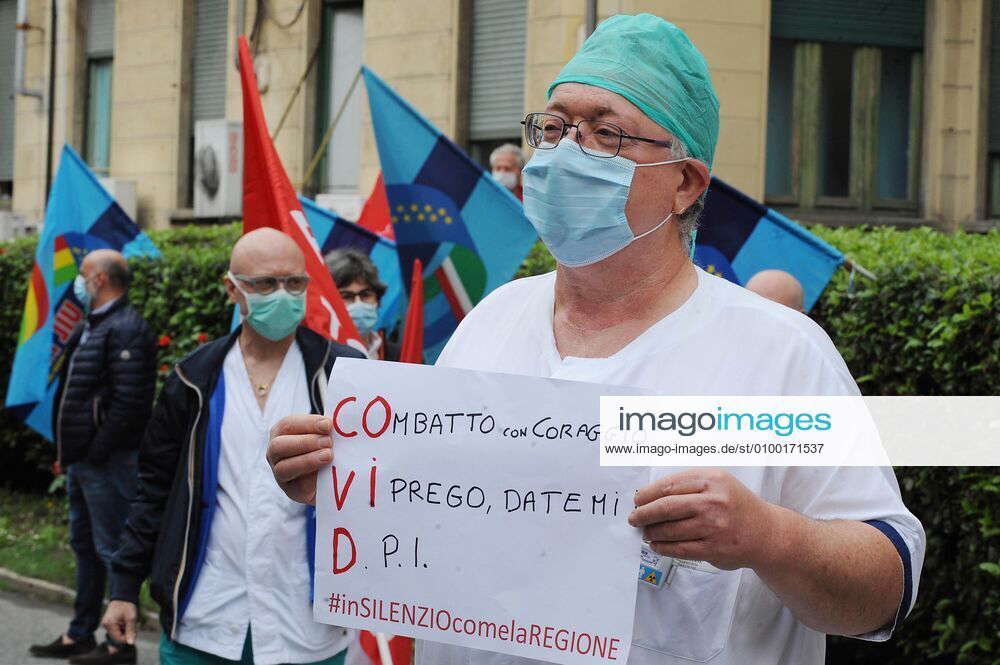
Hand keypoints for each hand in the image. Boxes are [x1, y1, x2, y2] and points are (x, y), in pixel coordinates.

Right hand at [102, 600, 137, 644]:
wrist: (123, 596)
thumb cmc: (127, 606)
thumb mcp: (131, 618)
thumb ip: (131, 631)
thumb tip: (131, 643)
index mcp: (109, 624)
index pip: (118, 638)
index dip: (127, 637)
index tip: (134, 631)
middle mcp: (105, 625)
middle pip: (116, 637)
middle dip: (125, 634)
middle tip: (132, 625)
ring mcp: (105, 624)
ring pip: (116, 634)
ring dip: (124, 631)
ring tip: (128, 622)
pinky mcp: (108, 623)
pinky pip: (115, 630)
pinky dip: (121, 628)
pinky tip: (125, 622)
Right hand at [267, 414, 333, 504]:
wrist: (330, 477)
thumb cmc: (326, 447)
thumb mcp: (324, 434)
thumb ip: (327, 428)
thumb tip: (336, 422)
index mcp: (281, 433)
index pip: (288, 424)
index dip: (308, 423)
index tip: (328, 424)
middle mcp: (275, 453)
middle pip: (278, 446)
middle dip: (305, 442)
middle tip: (328, 442)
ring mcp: (280, 474)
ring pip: (284, 468)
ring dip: (307, 460)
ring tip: (328, 456)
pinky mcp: (292, 491)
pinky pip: (298, 486)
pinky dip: (313, 480)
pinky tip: (326, 473)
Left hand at [628, 469, 778, 570]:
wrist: (766, 532)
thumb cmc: (736, 504)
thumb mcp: (718, 482)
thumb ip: (689, 484)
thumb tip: (650, 495)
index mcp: (712, 480)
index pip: (669, 485)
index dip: (648, 494)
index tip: (637, 500)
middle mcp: (713, 501)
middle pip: (666, 507)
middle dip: (644, 513)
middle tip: (634, 518)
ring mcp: (714, 526)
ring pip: (671, 529)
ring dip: (652, 532)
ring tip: (645, 531)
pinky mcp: (714, 548)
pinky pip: (680, 548)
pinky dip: (663, 547)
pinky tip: (656, 545)